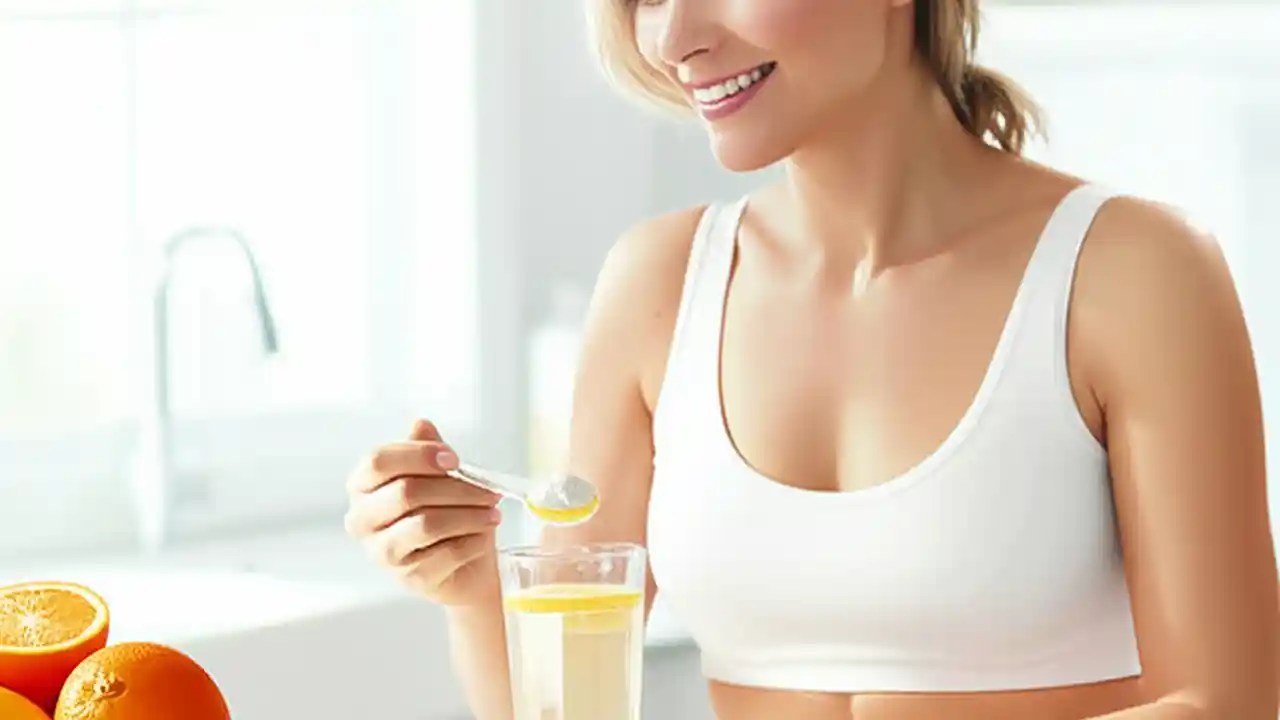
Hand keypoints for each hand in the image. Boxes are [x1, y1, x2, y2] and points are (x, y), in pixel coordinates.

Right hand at [344, 419, 502, 604]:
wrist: (465, 566)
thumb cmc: (447, 512)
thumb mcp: (440, 476)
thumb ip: (427, 451)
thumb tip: (421, 424)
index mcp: (362, 487)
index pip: (378, 462)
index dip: (418, 455)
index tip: (454, 458)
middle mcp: (362, 521)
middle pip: (405, 493)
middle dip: (456, 488)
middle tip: (489, 490)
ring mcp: (383, 553)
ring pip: (426, 524)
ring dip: (469, 515)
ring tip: (493, 512)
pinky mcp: (409, 578)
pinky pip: (445, 553)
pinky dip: (473, 541)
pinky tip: (484, 535)